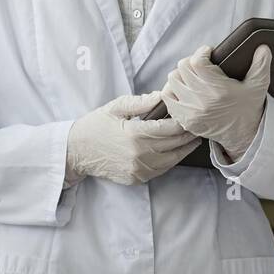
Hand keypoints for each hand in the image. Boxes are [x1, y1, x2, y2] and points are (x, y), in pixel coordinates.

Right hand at [66, 91, 197, 184]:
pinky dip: (171, 160)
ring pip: (173, 160)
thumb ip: (141, 102)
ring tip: (192, 139)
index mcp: (136, 134)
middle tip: (198, 125)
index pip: (172, 128)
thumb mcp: (116, 107)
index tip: (192, 115)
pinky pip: (162, 170)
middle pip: (176, 144)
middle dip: (189, 134)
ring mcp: (139, 169)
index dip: (185, 121)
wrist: (75, 151)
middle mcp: (140, 154)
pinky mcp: (137, 178)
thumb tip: (162, 95)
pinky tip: (175, 151)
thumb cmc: (96, 126)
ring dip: (184, 149)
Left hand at [162, 45, 270, 161]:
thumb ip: (261, 65)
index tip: (208, 53)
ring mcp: (190, 110)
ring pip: (172, 80)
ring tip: (191, 76)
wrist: (242, 135)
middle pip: (182, 68)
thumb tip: (263, 48)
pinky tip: (184, 90)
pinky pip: (167, 98)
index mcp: (218, 89)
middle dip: (191, 62)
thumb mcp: (258, 86)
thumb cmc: (248, 109)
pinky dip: (173, 91)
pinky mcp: (183, 118)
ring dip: (181, 75)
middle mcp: (201, 99)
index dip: (202, 52)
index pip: (197, 62)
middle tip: (200, 64)